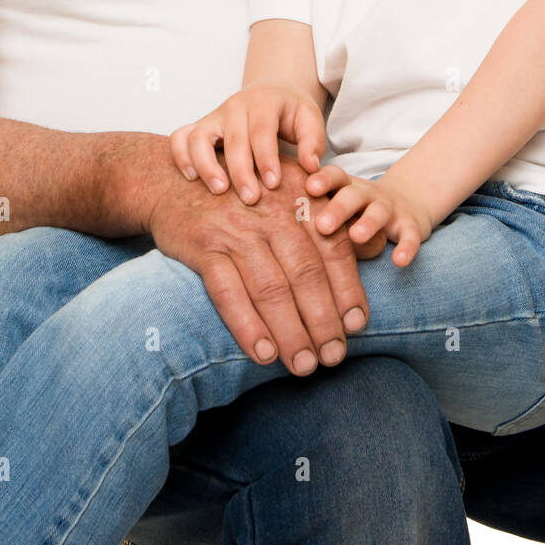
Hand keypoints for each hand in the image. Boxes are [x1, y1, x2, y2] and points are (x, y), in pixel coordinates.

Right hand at [146, 152, 369, 375]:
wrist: (173, 179)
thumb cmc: (242, 191)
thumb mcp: (285, 187)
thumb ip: (323, 215)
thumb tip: (371, 249)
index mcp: (298, 198)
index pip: (332, 248)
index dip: (348, 289)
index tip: (358, 324)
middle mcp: (272, 212)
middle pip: (306, 273)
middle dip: (323, 321)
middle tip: (333, 357)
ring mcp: (236, 229)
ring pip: (271, 288)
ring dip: (290, 333)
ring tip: (303, 365)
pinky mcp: (204, 246)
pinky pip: (229, 292)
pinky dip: (247, 326)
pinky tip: (263, 353)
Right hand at [170, 84, 325, 205]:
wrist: (271, 92)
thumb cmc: (290, 112)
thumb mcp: (310, 119)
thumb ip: (312, 142)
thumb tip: (311, 168)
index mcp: (263, 101)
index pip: (261, 130)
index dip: (266, 158)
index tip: (273, 184)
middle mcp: (235, 105)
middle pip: (232, 138)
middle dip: (240, 171)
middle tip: (250, 199)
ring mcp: (214, 115)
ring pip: (199, 137)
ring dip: (206, 165)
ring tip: (219, 191)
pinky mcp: (200, 126)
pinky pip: (180, 137)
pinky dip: (181, 157)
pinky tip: (192, 178)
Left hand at [304, 165, 433, 267]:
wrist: (404, 204)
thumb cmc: (352, 210)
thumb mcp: (331, 205)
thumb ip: (303, 213)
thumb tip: (259, 229)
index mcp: (341, 187)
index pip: (330, 177)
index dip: (320, 181)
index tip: (307, 188)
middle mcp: (364, 193)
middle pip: (350, 194)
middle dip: (337, 208)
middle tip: (321, 225)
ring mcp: (388, 208)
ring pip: (378, 211)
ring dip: (368, 223)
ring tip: (356, 236)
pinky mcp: (410, 224)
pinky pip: (410, 234)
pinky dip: (407, 247)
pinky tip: (399, 261)